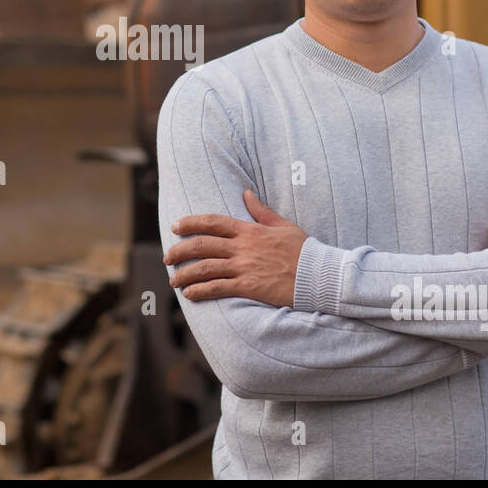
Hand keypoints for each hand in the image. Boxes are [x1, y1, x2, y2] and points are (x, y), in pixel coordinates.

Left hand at [164, 189, 307, 307]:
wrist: (319, 274)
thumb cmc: (303, 250)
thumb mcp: (282, 225)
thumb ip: (261, 211)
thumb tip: (246, 193)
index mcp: (249, 230)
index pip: (213, 222)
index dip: (191, 223)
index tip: (175, 226)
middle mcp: (243, 247)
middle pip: (202, 245)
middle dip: (180, 251)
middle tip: (168, 257)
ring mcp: (244, 267)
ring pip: (205, 268)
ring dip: (185, 274)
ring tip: (174, 280)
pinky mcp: (249, 287)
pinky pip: (218, 288)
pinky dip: (200, 291)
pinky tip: (190, 294)